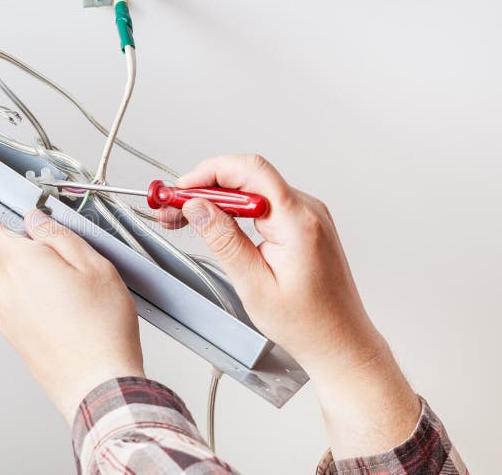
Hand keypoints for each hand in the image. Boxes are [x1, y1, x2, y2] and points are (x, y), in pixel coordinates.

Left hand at [0, 210, 143, 422]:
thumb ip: (58, 235)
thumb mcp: (93, 265)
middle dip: (41, 260)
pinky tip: (71, 322)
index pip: (2, 232)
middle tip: (77, 273)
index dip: (25, 228)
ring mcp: (8, 319)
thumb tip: (37, 220)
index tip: (44, 233)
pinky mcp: (16, 341)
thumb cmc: (101, 328)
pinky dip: (43, 312)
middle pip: (15, 261)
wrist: (98, 383)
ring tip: (79, 303)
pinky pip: (26, 313)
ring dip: (43, 288)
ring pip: (22, 288)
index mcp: (21, 264)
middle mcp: (6, 290)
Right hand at [158, 154, 419, 458]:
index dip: (208, 173)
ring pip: (253, 188)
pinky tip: (214, 223)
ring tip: (185, 218)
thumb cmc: (306, 324)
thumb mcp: (254, 285)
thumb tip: (198, 207)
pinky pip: (263, 203)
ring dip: (216, 199)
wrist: (340, 342)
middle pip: (248, 176)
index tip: (180, 191)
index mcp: (297, 223)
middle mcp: (308, 211)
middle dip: (205, 187)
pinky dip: (234, 209)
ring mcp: (308, 215)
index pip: (250, 171)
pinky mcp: (304, 224)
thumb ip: (224, 241)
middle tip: (173, 209)